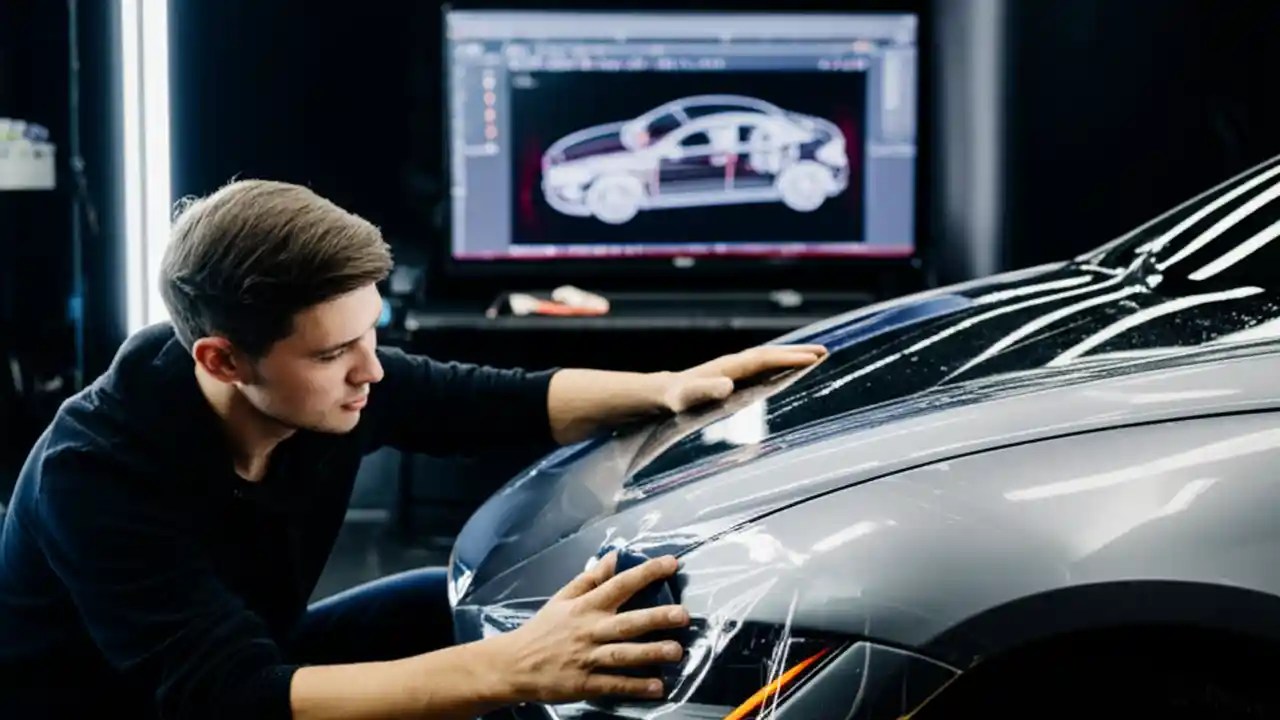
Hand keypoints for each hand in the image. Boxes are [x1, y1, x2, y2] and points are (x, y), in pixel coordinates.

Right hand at [491, 552, 689, 704]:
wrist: (513, 664)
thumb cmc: (543, 629)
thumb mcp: (562, 598)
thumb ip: (590, 578)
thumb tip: (615, 557)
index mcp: (585, 606)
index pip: (619, 585)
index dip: (646, 573)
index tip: (671, 564)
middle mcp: (589, 630)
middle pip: (626, 623)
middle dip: (655, 618)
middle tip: (683, 615)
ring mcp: (587, 658)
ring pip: (623, 655)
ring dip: (650, 653)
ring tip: (676, 651)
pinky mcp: (584, 684)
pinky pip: (614, 685)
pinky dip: (635, 686)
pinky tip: (657, 687)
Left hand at [659, 344, 828, 413]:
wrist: (662, 393)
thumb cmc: (674, 399)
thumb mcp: (685, 398)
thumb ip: (703, 391)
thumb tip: (726, 385)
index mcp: (728, 367)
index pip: (763, 360)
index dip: (788, 358)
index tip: (814, 358)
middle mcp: (734, 364)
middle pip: (770, 354)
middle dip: (797, 352)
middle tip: (826, 352)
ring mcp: (734, 369)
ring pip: (768, 358)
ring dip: (791, 356)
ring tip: (816, 356)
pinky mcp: (734, 376)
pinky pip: (762, 367)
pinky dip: (779, 365)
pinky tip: (788, 370)